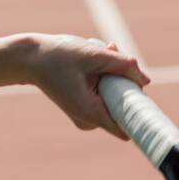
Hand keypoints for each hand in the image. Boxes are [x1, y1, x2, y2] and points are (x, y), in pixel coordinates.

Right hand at [25, 34, 150, 139]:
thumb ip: (123, 66)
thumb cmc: (59, 56)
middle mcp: (89, 120)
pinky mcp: (84, 108)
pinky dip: (105, 77)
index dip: (141, 116)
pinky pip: (106, 95)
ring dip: (114, 74)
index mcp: (91, 113)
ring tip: (100, 51)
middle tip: (112, 51)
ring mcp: (86, 116)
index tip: (149, 100)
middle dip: (125, 80)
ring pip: (116, 97)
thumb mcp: (95, 55)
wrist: (30, 59)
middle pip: (124, 106)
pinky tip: (93, 60)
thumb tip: (146, 81)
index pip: (127, 128)